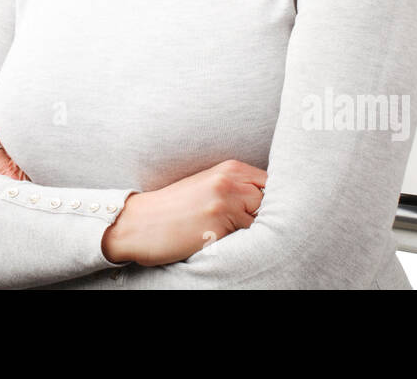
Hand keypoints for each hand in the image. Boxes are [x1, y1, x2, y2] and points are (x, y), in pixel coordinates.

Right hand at [101, 160, 266, 266]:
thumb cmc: (174, 209)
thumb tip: (272, 205)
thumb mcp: (209, 187)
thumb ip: (239, 189)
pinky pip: (247, 240)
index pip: (274, 184)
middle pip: (274, 203)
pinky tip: (227, 246)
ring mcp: (225, 202)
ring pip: (263, 223)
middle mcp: (230, 181)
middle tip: (255, 232)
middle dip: (269, 220)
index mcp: (230, 168)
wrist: (139, 223)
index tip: (274, 216)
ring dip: (257, 235)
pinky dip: (245, 247)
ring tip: (238, 240)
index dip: (277, 203)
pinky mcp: (219, 226)